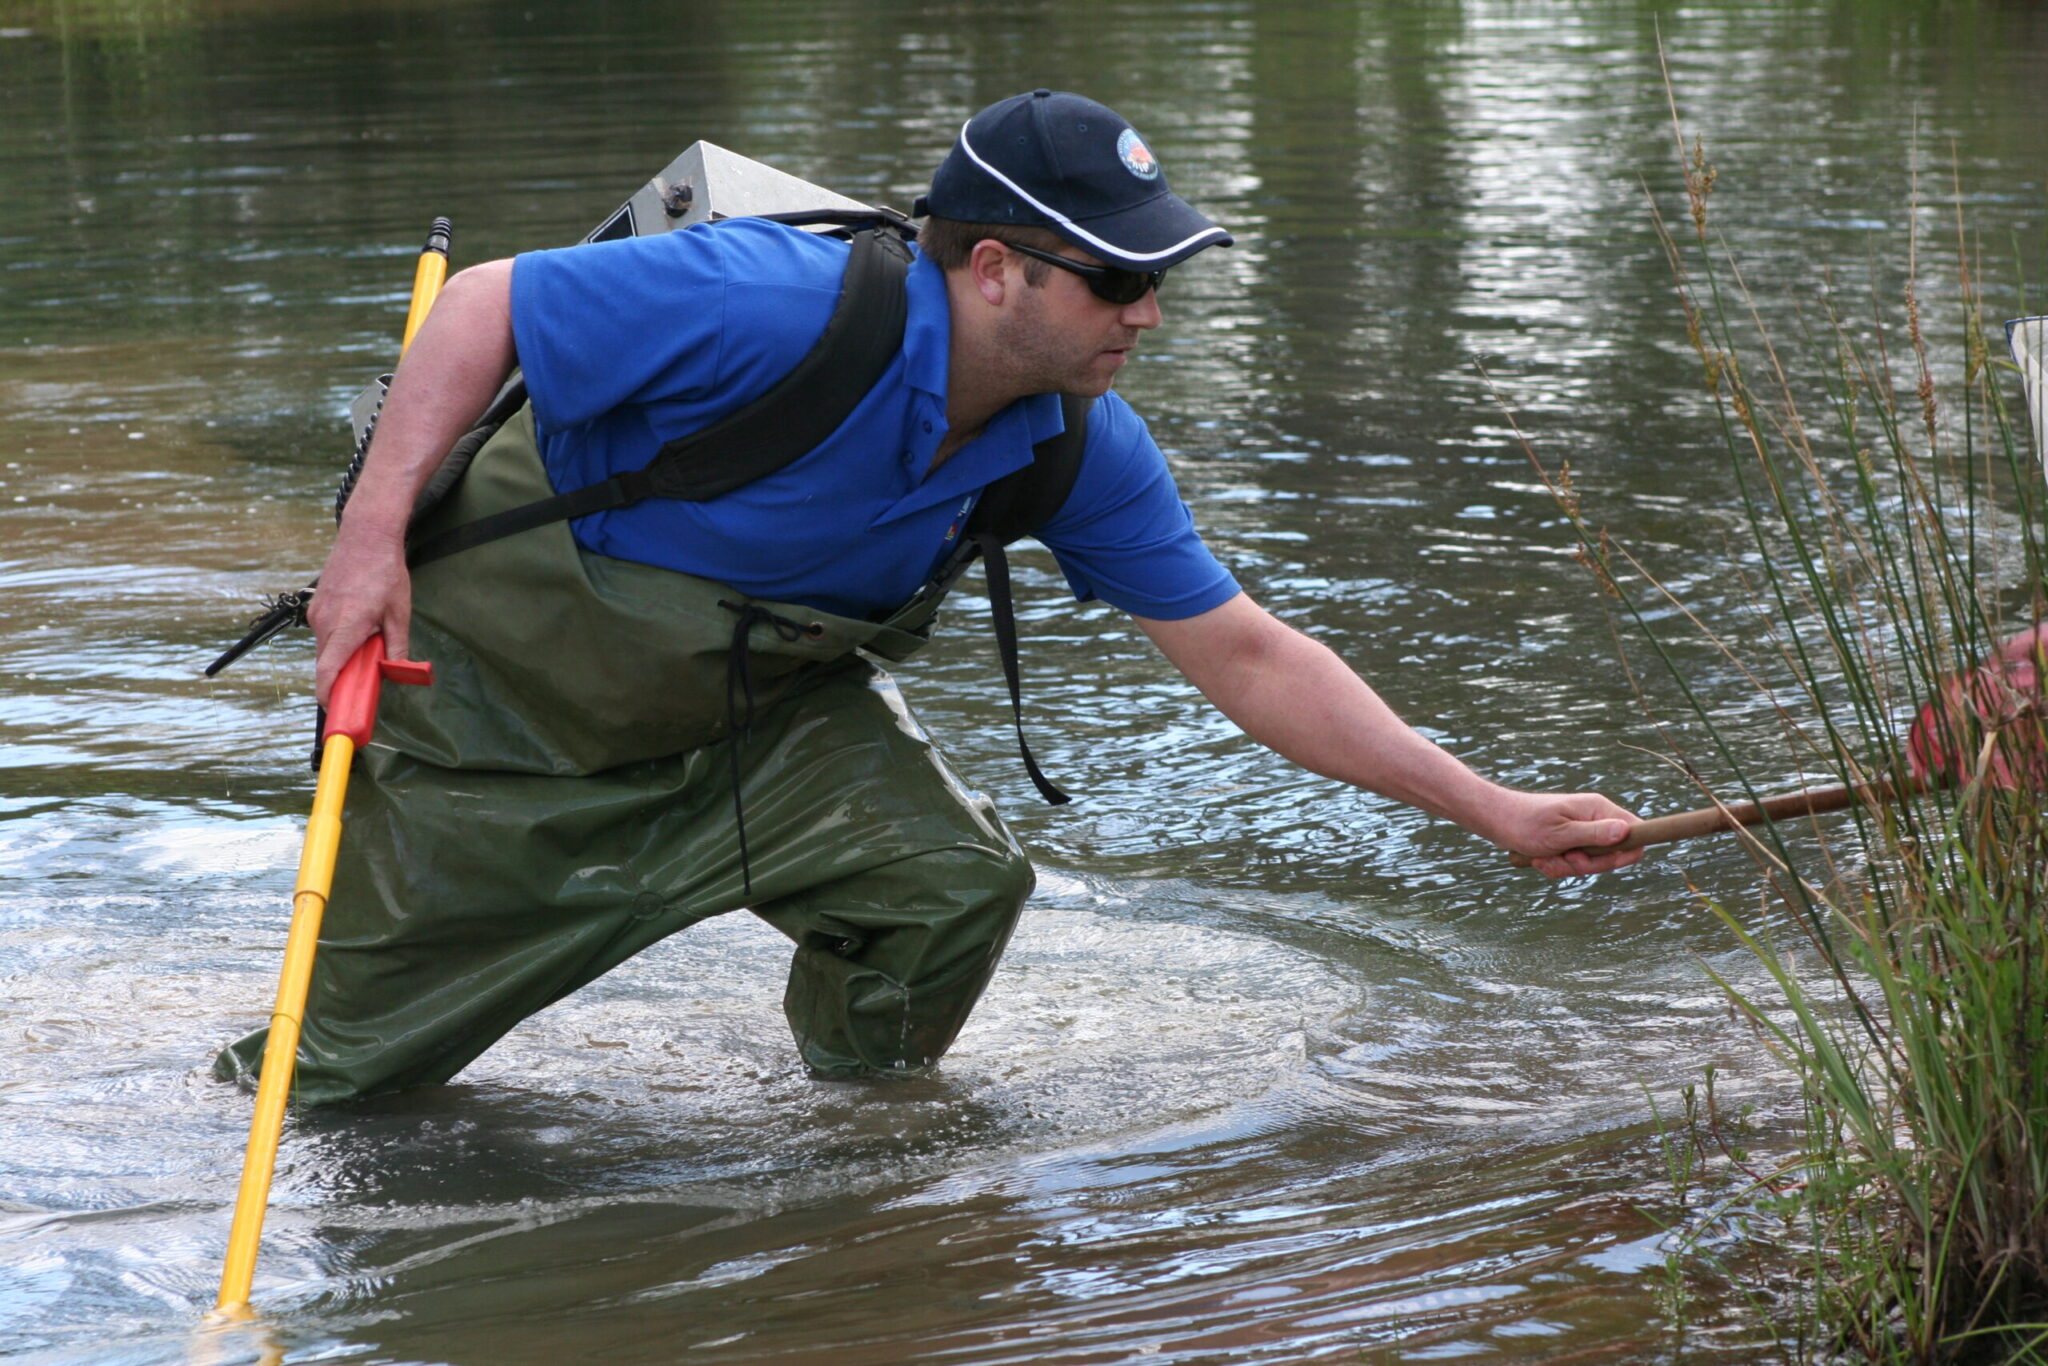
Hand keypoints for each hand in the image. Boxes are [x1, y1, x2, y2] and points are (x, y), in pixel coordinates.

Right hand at [307, 528, 412, 706]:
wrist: (365, 536)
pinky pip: (324, 634)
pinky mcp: (316, 607)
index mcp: (346, 627)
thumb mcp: (399, 613)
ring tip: (368, 647)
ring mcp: (317, 614)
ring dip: (342, 656)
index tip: (335, 709)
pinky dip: (339, 641)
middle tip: (363, 685)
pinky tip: (360, 629)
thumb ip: (397, 647)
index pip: (327, 671)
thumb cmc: (385, 573)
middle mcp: (324, 622)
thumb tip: (396, 673)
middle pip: (326, 664)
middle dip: (341, 679)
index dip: (328, 695)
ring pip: (325, 649)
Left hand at [1491, 790, 1642, 878]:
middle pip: (1613, 855)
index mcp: (1598, 809)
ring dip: (1566, 867)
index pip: (1635, 831)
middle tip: (1565, 856)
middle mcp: (1595, 819)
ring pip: (1591, 863)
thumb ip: (1594, 835)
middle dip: (1587, 864)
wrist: (1494, 819)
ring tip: (1545, 856)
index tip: (1603, 860)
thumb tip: (1626, 832)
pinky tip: (1539, 858)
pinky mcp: (1570, 842)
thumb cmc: (1524, 822)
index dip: (1626, 852)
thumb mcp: (1560, 833)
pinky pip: (1573, 864)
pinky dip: (1556, 866)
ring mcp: (1582, 832)